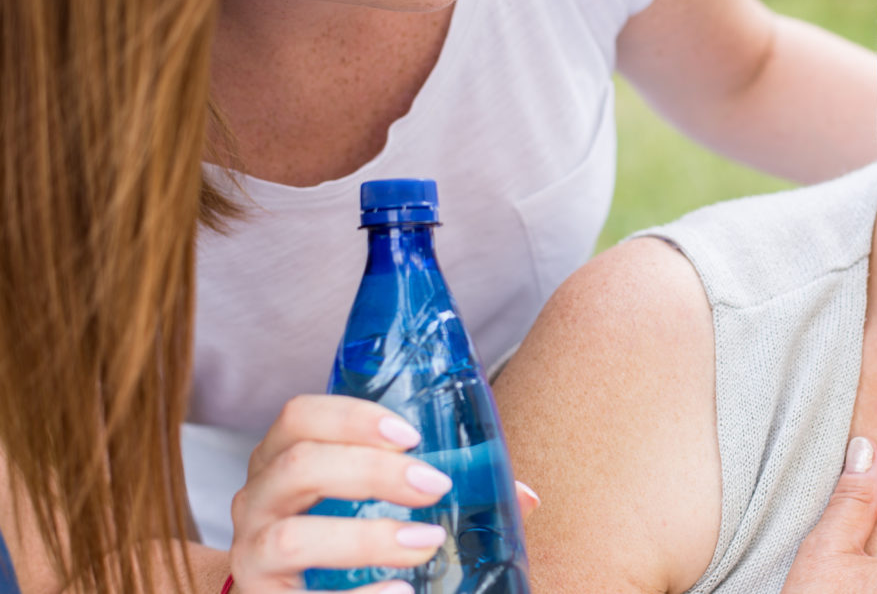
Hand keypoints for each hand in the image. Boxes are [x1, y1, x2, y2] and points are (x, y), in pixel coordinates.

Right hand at [227, 394, 540, 592]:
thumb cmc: (352, 548)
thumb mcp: (388, 510)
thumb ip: (446, 493)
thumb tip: (526, 497)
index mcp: (283, 462)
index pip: (298, 417)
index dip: (350, 417)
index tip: (410, 433)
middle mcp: (256, 503)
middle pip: (298, 466)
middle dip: (371, 471)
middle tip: (433, 486)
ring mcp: (251, 558)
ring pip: (291, 537)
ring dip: (365, 537)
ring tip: (425, 543)